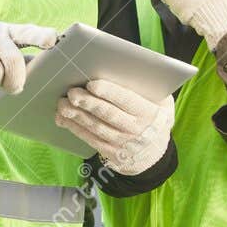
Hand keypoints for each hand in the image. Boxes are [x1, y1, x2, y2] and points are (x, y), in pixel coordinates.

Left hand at [54, 78, 172, 174]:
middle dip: (88, 102)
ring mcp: (121, 143)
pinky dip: (75, 128)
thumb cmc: (155, 120)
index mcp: (148, 113)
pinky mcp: (109, 152)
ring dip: (76, 115)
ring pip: (95, 127)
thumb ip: (153, 90)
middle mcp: (135, 129)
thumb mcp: (163, 105)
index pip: (127, 100)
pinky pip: (89, 138)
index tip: (92, 84)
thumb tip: (131, 70)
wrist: (154, 156)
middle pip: (107, 114)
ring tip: (62, 103)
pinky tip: (63, 118)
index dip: (109, 92)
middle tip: (72, 92)